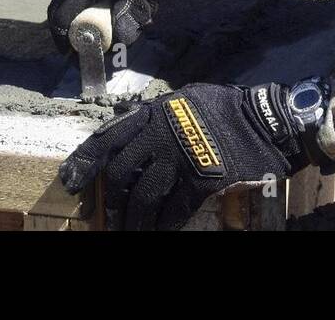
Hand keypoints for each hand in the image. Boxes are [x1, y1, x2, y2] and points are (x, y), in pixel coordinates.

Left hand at [59, 81, 325, 229]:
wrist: (263, 119)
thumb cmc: (222, 107)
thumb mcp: (181, 101)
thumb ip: (155, 118)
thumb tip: (131, 136)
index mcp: (152, 114)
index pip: (108, 138)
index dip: (86, 161)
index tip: (71, 182)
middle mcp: (160, 135)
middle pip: (123, 174)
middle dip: (114, 201)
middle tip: (110, 220)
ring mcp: (181, 158)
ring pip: (145, 196)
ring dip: (135, 220)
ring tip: (131, 233)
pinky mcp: (202, 179)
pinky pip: (175, 208)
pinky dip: (165, 224)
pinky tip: (160, 232)